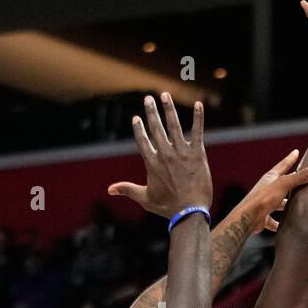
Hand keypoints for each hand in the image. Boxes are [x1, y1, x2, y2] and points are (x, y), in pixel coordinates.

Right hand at [107, 93, 212, 217]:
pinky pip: (197, 131)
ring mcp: (182, 153)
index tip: (136, 118)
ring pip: (174, 125)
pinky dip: (198, 117)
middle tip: (148, 98)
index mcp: (152, 164)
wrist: (190, 212)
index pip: (142, 141)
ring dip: (169, 108)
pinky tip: (197, 104)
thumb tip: (110, 189)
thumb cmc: (167, 207)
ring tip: (165, 94)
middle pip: (156, 128)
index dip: (139, 128)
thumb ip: (127, 190)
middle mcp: (165, 155)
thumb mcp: (145, 198)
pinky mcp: (198, 154)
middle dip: (151, 112)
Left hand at [240, 149, 307, 233]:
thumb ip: (300, 177)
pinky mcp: (264, 216)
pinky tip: (286, 225)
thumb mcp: (284, 184)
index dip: (290, 158)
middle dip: (292, 184)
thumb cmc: (262, 198)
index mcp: (271, 178)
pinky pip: (274, 220)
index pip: (283, 165)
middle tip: (303, 182)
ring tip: (299, 206)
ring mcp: (265, 203)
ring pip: (279, 203)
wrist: (248, 217)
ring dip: (287, 204)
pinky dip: (280, 223)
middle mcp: (267, 189)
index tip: (295, 152)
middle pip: (283, 185)